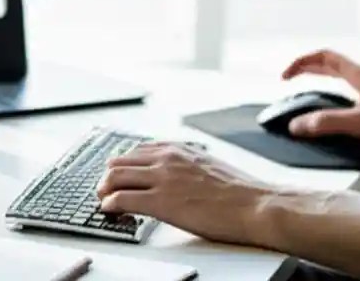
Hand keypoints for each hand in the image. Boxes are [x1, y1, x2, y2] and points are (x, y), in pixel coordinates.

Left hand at [96, 143, 273, 246]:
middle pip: (119, 161)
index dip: (124, 164)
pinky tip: (110, 211)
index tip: (120, 175)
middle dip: (108, 177)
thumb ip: (187, 165)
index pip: (137, 150)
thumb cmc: (239, 191)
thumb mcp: (208, 165)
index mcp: (178, 149)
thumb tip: (177, 175)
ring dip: (105, 190)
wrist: (255, 205)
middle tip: (106, 190)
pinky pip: (121, 200)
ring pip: (114, 177)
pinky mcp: (160, 202)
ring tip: (105, 201)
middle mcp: (167, 158)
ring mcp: (162, 179)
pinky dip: (109, 206)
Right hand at [281, 48, 359, 164]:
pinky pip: (345, 106)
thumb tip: (297, 124)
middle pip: (330, 67)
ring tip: (300, 103)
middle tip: (287, 83)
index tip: (285, 77)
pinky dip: (329, 109)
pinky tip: (323, 125)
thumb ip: (328, 122)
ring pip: (337, 86)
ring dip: (318, 89)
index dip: (303, 62)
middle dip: (307, 70)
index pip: (326, 57)